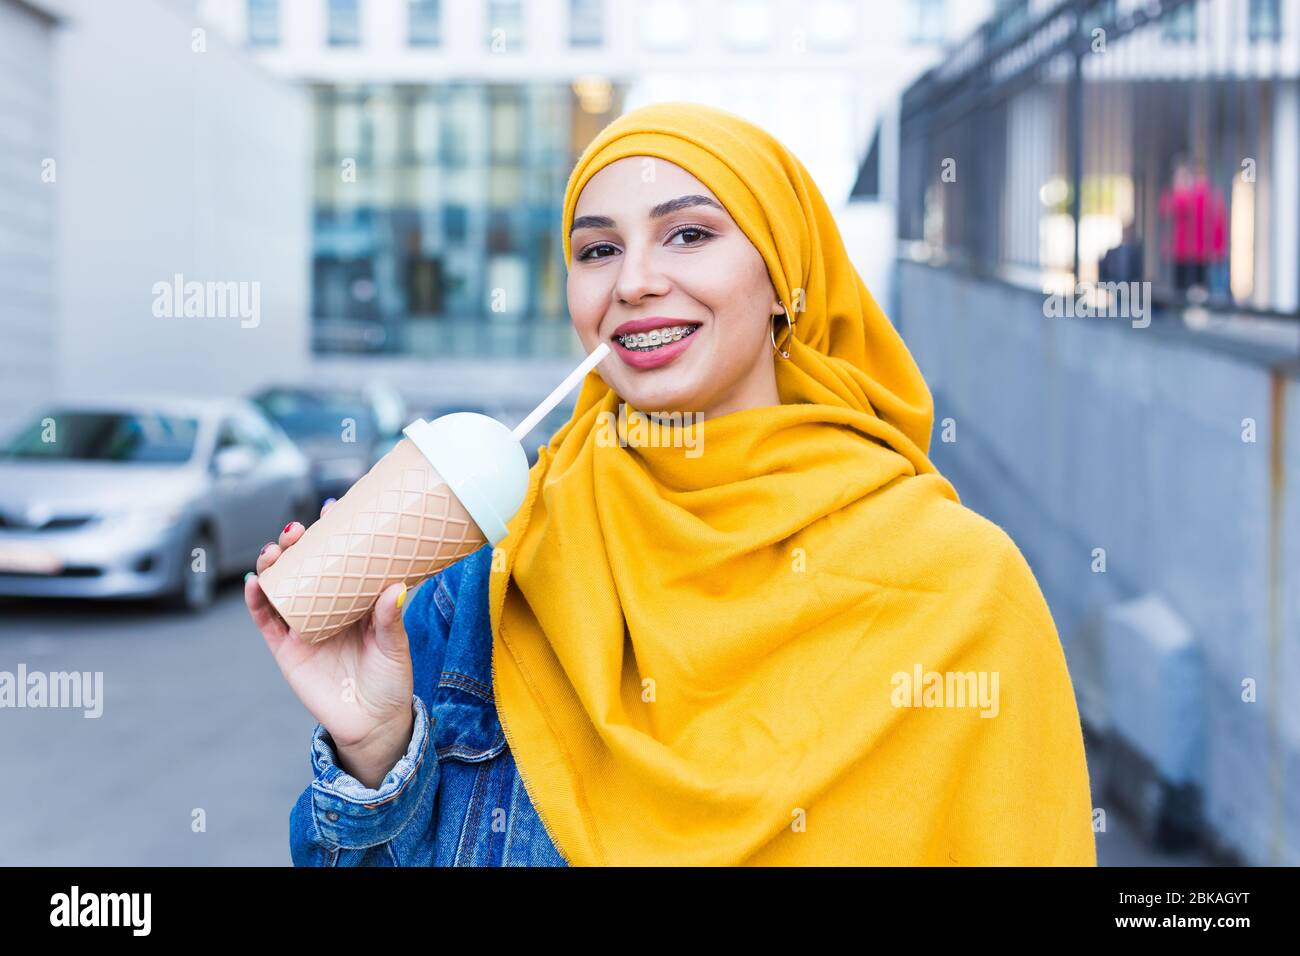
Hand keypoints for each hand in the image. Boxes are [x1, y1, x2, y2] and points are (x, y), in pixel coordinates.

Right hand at [245, 500, 414, 787]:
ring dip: (274, 564)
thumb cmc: (390, 680)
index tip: (333, 508)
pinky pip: (266, 619)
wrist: (372, 724)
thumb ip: (390, 619)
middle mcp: (327, 607)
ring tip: (276, 550)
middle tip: (298, 529)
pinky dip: (257, 600)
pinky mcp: (286, 647)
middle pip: (306, 566)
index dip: (334, 533)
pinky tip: (255, 582)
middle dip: (298, 543)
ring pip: (282, 586)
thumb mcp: (395, 647)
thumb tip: (395, 587)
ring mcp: (304, 624)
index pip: (341, 558)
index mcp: (356, 599)